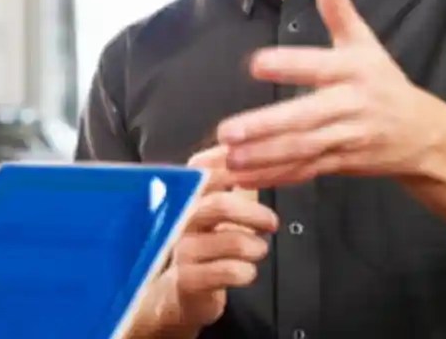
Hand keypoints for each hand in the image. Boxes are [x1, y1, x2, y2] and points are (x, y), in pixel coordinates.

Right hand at [143, 147, 277, 332]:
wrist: (175, 295)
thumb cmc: (202, 246)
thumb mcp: (218, 210)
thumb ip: (237, 182)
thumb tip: (260, 150)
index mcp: (187, 195)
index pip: (203, 168)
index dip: (230, 165)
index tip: (255, 169)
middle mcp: (179, 218)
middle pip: (218, 204)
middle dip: (253, 213)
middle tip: (271, 223)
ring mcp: (181, 249)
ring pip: (229, 240)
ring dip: (254, 246)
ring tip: (258, 250)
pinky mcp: (187, 279)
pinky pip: (227, 271)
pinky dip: (246, 271)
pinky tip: (245, 272)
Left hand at [216, 0, 445, 187]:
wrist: (422, 135)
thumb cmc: (384, 82)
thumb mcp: (365, 41)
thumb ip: (339, 7)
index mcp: (354, 72)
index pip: (319, 66)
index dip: (290, 65)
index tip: (256, 63)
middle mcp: (350, 107)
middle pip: (306, 118)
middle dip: (267, 127)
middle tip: (228, 130)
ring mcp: (345, 140)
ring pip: (302, 150)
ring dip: (264, 156)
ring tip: (228, 157)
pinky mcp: (338, 164)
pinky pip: (303, 171)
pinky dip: (273, 176)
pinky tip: (242, 178)